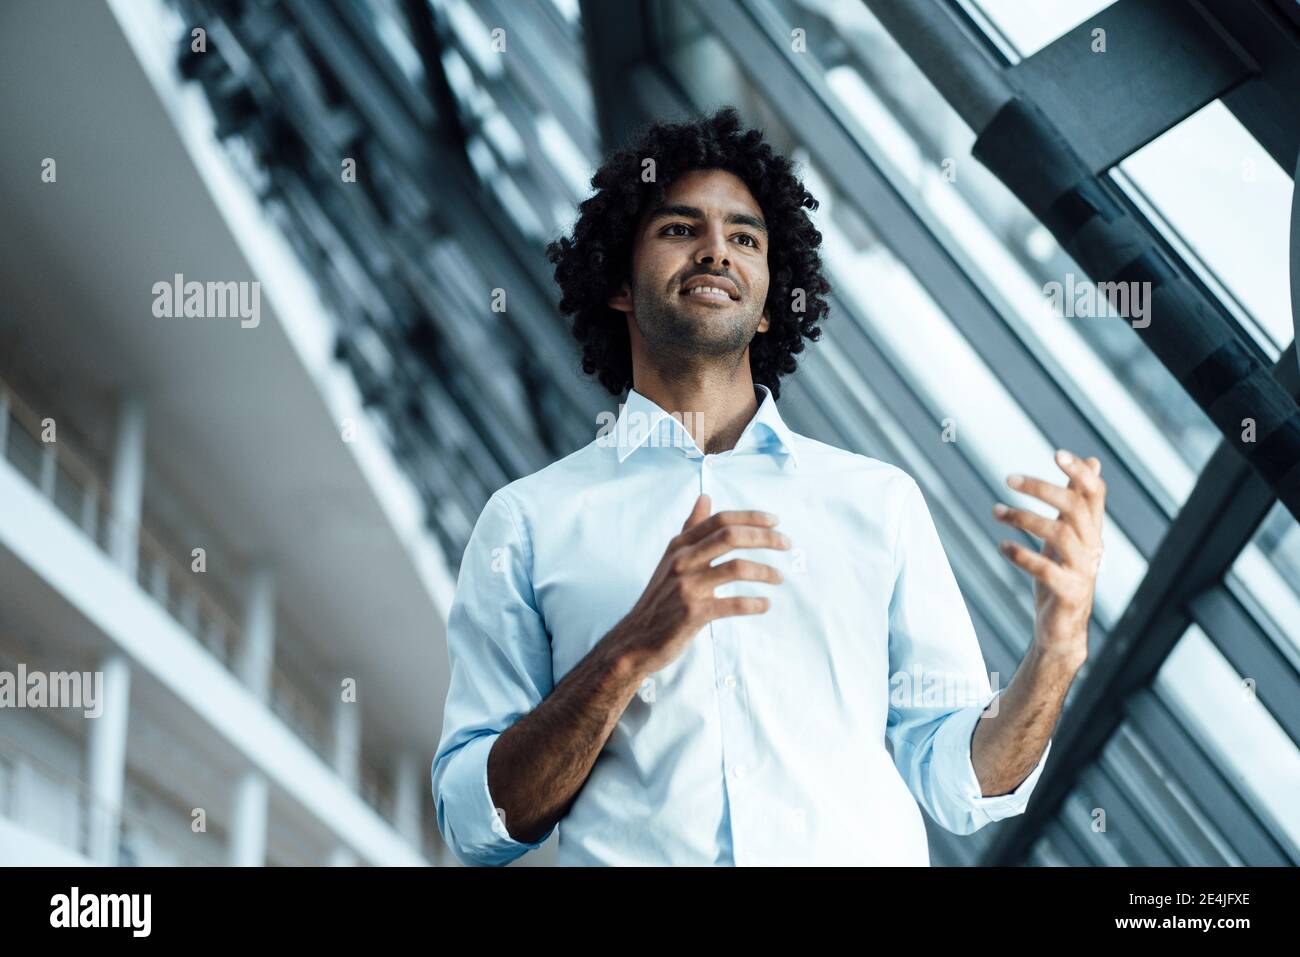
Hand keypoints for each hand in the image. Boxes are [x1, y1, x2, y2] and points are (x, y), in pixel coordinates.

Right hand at [604, 494, 788, 677]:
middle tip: (786, 544)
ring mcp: (687, 587)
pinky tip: (765, 605)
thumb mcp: (672, 558)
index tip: (775, 521)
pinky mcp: (693, 613)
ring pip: (736, 568)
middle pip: (730, 537)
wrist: (636, 638)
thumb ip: (691, 528)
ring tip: (779, 578)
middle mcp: (682, 561)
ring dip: (765, 571)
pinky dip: (754, 604)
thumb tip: (705, 497)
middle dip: (764, 537)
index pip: (720, 520)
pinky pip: (732, 604)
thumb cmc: (660, 597)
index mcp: (679, 545)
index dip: (751, 517)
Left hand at [993, 449, 1105, 665]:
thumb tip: (1092, 461)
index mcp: (1092, 530)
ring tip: (995, 511)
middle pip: (1074, 507)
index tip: (1057, 453)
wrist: (1062, 629)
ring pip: (1058, 534)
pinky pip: (1045, 569)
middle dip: (1041, 488)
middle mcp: (1093, 547)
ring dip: (1023, 518)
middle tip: (1009, 478)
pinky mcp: (1069, 592)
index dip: (1079, 472)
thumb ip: (1077, 501)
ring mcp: (1084, 570)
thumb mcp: (1069, 534)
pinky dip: (1021, 554)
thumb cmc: (1062, 575)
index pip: (1095, 493)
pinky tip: (1001, 546)